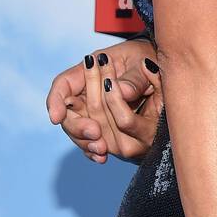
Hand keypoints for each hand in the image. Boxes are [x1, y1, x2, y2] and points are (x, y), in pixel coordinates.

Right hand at [45, 39, 162, 162]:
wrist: (160, 68)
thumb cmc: (146, 58)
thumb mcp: (143, 61)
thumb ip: (134, 78)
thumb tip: (123, 92)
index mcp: (87, 71)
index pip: (63, 85)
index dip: (55, 101)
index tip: (56, 118)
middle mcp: (86, 94)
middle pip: (68, 113)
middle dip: (77, 126)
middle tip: (94, 132)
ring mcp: (92, 112)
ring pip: (79, 132)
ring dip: (87, 142)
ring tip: (101, 148)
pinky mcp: (103, 128)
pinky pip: (92, 142)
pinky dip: (95, 151)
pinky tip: (101, 158)